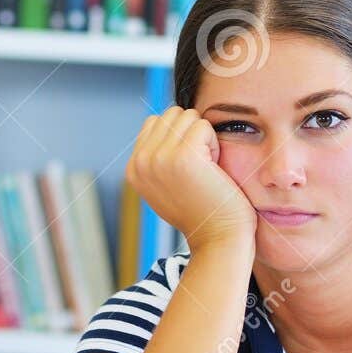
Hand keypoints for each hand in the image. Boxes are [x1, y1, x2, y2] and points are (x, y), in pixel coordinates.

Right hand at [125, 107, 254, 253]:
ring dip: (203, 138)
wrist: (218, 237)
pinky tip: (214, 169)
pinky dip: (215, 144)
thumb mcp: (167, 183)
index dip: (178, 137)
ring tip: (205, 168)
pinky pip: (204, 125)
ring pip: (188, 116)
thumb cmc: (201, 210)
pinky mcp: (184, 156)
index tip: (186, 169)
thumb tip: (161, 120)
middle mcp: (141, 162)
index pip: (154, 122)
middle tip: (199, 167)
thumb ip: (157, 156)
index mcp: (133, 168)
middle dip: (191, 134)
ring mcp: (159, 158)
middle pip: (171, 115)